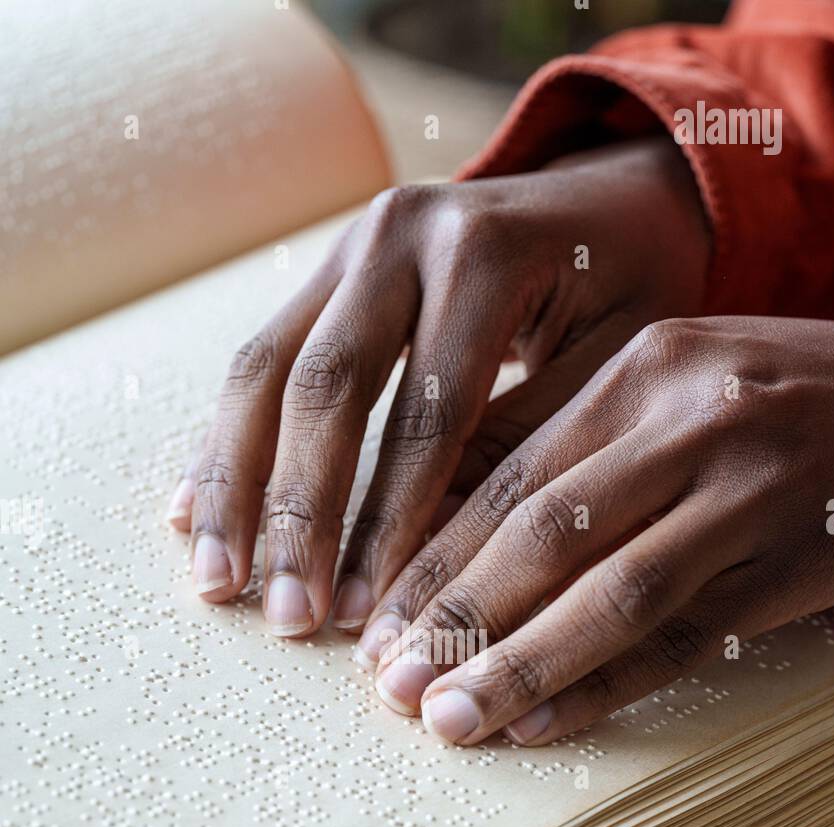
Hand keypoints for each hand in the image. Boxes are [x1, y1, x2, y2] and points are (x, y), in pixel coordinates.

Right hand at [166, 137, 708, 633]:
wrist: (612, 194)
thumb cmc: (628, 289)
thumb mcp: (611, 363)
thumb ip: (526, 444)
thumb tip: (435, 559)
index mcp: (484, 254)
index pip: (423, 412)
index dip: (389, 521)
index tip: (368, 613)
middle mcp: (401, 235)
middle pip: (324, 387)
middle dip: (299, 515)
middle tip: (288, 615)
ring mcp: (350, 246)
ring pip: (266, 372)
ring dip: (236, 485)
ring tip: (220, 582)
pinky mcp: (325, 272)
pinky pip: (260, 361)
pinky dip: (227, 443)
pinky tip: (194, 513)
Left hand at [370, 316, 833, 744]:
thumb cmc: (789, 404)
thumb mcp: (682, 387)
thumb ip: (576, 438)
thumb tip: (447, 513)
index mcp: (648, 367)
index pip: (511, 472)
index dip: (434, 556)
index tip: (377, 622)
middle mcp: (695, 417)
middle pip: (546, 531)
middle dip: (457, 616)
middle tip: (388, 685)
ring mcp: (755, 488)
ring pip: (611, 590)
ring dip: (518, 663)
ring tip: (447, 720)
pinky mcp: (802, 556)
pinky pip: (689, 635)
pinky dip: (611, 684)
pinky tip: (547, 724)